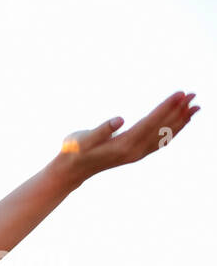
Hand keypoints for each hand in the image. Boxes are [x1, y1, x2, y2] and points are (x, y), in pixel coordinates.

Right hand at [57, 91, 198, 183]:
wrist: (71, 172)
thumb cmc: (73, 152)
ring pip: (164, 136)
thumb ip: (100, 130)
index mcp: (123, 145)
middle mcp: (134, 151)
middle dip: (179, 110)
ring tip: (195, 107)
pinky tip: (180, 123)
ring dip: (180, 120)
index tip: (181, 93)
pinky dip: (173, 131)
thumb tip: (120, 119)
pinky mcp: (135, 154)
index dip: (167, 107)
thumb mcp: (81, 140)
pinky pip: (160, 142)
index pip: (151, 123)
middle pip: (162, 129)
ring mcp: (136, 154)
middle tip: (194, 94)